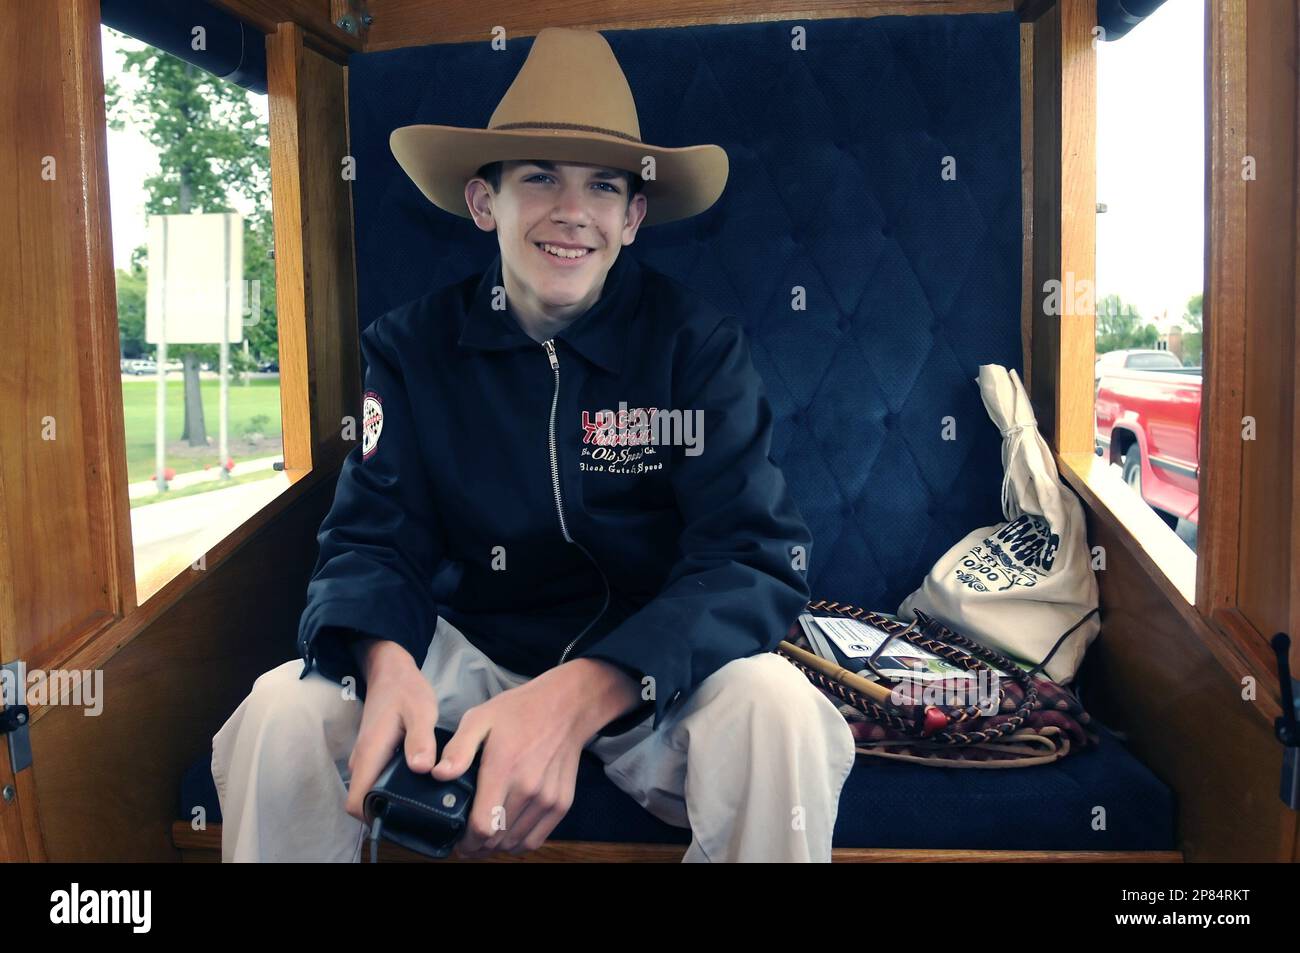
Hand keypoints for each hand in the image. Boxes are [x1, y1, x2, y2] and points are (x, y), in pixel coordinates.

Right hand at [343, 639, 440, 822]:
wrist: (391, 671)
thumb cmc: (405, 689)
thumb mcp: (421, 711)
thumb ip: (421, 739)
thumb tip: (421, 768)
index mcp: (370, 754)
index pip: (355, 801)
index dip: (371, 818)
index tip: (399, 820)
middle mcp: (363, 760)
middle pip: (364, 801)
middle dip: (386, 812)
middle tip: (420, 814)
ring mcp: (366, 757)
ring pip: (371, 790)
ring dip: (389, 799)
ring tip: (422, 801)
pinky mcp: (374, 754)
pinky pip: (377, 779)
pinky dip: (392, 786)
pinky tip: (417, 783)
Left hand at [431, 670, 588, 858]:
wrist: (565, 707)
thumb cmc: (519, 711)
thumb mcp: (480, 718)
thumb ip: (458, 749)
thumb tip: (438, 775)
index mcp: (504, 769)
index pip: (482, 827)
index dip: (465, 842)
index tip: (456, 840)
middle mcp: (528, 789)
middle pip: (497, 840)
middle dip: (477, 846)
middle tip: (466, 839)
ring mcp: (547, 798)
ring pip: (515, 843)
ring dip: (497, 846)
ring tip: (485, 837)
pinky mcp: (561, 803)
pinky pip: (536, 839)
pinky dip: (518, 843)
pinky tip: (507, 834)